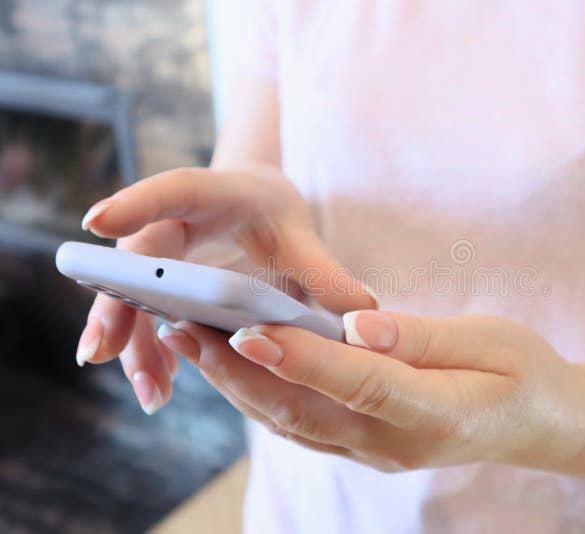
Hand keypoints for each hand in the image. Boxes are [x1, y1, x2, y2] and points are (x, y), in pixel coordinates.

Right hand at [75, 164, 374, 413]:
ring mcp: (162, 253)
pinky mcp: (160, 283)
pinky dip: (153, 353)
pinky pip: (148, 318)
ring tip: (151, 394)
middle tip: (101, 351)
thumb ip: (326, 271)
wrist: (251, 204)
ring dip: (136, 345)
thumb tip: (363, 316)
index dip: (137, 203)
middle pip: (139, 259)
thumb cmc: (271, 212)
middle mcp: (176, 220)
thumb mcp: (300, 234)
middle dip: (118, 306)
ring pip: (134, 297)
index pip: (174, 190)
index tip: (97, 222)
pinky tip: (159, 388)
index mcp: (214, 194)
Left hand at [157, 311, 584, 471]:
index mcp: (434, 412)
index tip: (246, 329)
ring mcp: (378, 452)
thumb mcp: (489, 340)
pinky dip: (262, 397)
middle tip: (182, 323)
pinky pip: (305, 427)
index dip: (300, 358)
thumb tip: (357, 326)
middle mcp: (395, 443)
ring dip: (237, 384)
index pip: (355, 382)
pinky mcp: (369, 447)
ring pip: (293, 422)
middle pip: (303, 410)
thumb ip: (420, 336)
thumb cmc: (526, 372)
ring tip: (189, 338)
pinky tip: (233, 367)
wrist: (546, 425)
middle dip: (237, 369)